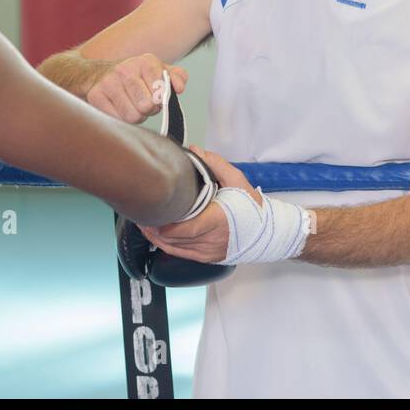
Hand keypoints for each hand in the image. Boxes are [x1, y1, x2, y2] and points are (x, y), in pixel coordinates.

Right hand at [86, 53, 187, 123]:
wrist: (99, 74)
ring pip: (132, 116)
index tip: (155, 96)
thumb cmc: (136, 77)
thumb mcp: (160, 72)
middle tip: (142, 103)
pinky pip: (117, 120)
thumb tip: (179, 88)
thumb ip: (177, 77)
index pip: (161, 93)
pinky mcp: (95, 95)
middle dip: (148, 110)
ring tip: (131, 105)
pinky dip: (121, 119)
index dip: (161, 100)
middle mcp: (125, 69)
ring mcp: (108, 82)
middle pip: (146, 106)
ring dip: (135, 116)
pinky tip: (118, 107)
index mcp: (146, 61)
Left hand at [142, 147, 257, 262]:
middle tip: (141, 212)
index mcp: (218, 220)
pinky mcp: (206, 258)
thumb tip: (194, 150)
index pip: (185, 228)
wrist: (268, 233)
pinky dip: (165, 245)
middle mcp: (212, 240)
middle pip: (174, 238)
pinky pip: (180, 254)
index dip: (164, 225)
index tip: (152, 213)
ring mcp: (208, 252)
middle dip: (155, 227)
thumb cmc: (253, 207)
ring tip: (144, 222)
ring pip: (174, 248)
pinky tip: (156, 235)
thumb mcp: (238, 181)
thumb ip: (216, 164)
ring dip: (156, 236)